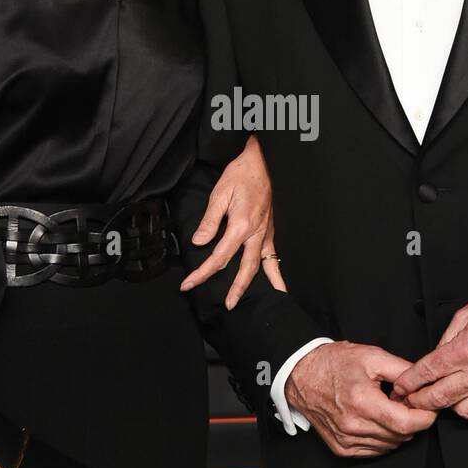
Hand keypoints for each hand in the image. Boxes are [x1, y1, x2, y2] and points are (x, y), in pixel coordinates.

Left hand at [180, 134, 285, 308]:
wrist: (262, 162)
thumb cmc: (241, 174)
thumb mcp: (219, 193)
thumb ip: (210, 221)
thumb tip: (199, 243)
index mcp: (241, 226)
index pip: (219, 257)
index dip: (202, 273)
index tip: (189, 284)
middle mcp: (256, 233)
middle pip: (245, 269)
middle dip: (236, 289)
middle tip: (228, 305)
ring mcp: (266, 233)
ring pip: (265, 265)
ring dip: (261, 285)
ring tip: (267, 302)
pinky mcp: (270, 230)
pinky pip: (274, 255)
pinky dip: (276, 271)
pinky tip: (278, 283)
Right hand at [286, 341, 436, 457]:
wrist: (301, 375)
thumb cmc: (334, 363)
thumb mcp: (372, 356)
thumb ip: (403, 370)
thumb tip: (425, 383)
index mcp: (363, 402)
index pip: (407, 423)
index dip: (424, 416)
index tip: (427, 407)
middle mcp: (353, 425)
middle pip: (401, 436)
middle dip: (411, 420)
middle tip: (404, 402)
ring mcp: (346, 440)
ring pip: (390, 445)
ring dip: (396, 430)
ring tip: (388, 409)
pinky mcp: (341, 448)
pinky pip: (374, 450)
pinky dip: (382, 438)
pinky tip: (376, 420)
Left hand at [390, 290, 467, 421]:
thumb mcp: (466, 315)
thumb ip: (447, 340)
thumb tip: (434, 358)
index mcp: (466, 348)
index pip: (428, 372)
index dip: (409, 383)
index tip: (402, 387)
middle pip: (440, 397)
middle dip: (420, 401)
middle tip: (413, 400)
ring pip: (463, 411)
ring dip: (450, 407)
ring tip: (445, 398)